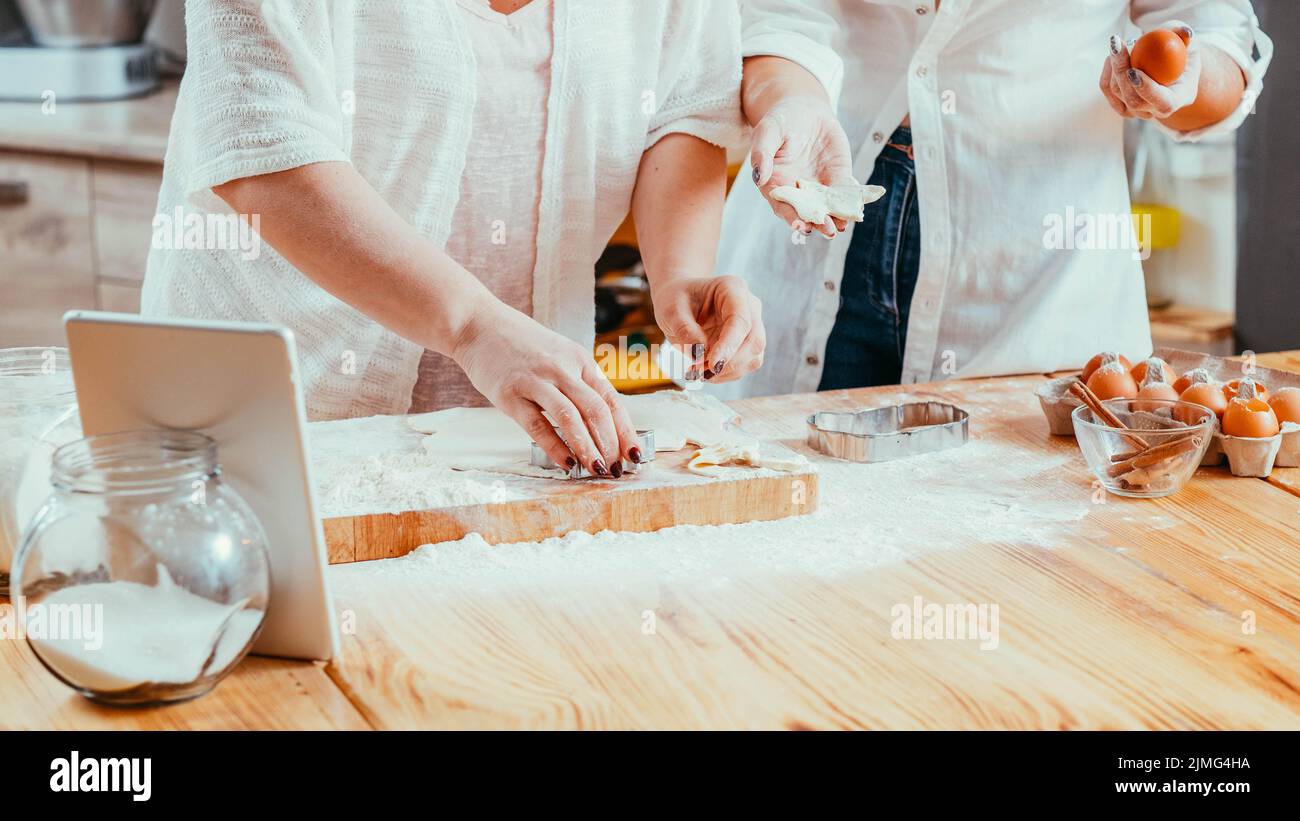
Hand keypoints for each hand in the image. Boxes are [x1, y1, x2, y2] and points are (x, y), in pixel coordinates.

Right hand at [452, 302, 640, 476]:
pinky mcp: (510, 395)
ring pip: (571, 418)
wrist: (478, 324)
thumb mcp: (559, 354)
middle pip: (596, 410)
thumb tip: (602, 422)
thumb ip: (579, 382)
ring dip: (587, 448)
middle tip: (615, 469)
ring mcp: (536, 381)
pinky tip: (566, 464)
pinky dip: (555, 447)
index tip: (635, 454)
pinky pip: (538, 426)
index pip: (611, 399)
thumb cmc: (521, 344)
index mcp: (579, 360)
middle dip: (610, 444)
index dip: (625, 430)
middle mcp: (562, 369)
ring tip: (596, 469)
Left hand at [651, 275, 764, 383]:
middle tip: (698, 371)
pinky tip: (704, 371)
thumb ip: (684, 329)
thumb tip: (700, 354)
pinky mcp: (747, 345)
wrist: (679, 301)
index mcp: (733, 288)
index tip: (712, 364)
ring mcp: (752, 326)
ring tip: (696, 371)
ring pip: (753, 357)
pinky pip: (744, 365)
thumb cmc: (675, 299)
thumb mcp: (670, 310)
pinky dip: (725, 374)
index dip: (729, 345)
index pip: (740, 320)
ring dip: (726, 371)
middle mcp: (749, 306)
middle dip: (728, 362)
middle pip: (754, 341)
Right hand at [750, 96, 854, 237]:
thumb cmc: (780, 120)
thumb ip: (762, 154)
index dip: (791, 217)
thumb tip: (758, 177)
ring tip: (843, 226)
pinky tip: (856, 210)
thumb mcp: (767, 131)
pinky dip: (850, 203)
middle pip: (807, 212)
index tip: (800, 225)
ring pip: (827, 207)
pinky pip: (844, 193)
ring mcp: (818, 186)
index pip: (783, 206)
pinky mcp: (837, 178)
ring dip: (835, 218)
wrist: (805, 110)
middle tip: (829, 231)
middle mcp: (797, 191)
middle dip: (818, 223)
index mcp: (776, 184)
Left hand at [1100, 23, 1200, 120]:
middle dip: (1122, 73)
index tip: (1133, 71)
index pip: (1164, 103)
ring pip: (1118, 94)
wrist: (1167, 62)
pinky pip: (1107, 90)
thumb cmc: (1182, 49)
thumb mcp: (1189, 40)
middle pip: (1134, 101)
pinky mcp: (1121, 105)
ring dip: (1114, 67)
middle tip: (1118, 47)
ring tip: (1120, 44)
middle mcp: (1157, 111)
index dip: (1148, 90)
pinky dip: (1107, 71)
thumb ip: (1187, 36)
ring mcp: (1137, 111)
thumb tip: (1186, 33)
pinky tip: (1113, 56)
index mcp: (1180, 98)